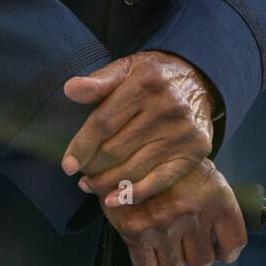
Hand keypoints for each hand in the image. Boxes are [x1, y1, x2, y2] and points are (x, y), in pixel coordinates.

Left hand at [61, 50, 216, 204]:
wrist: (198, 79)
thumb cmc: (153, 76)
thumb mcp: (126, 67)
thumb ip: (99, 81)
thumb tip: (70, 89)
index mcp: (145, 83)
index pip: (104, 122)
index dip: (82, 146)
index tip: (67, 165)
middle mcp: (167, 107)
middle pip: (117, 149)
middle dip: (93, 167)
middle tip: (80, 174)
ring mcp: (182, 132)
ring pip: (134, 168)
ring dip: (107, 183)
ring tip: (90, 186)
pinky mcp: (194, 151)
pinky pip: (159, 180)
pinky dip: (134, 193)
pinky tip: (114, 199)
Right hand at [103, 158, 246, 265]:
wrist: (129, 139)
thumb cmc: (167, 155)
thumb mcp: (202, 168)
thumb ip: (213, 202)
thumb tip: (220, 237)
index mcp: (216, 196)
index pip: (233, 242)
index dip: (226, 251)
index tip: (220, 250)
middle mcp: (192, 212)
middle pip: (202, 260)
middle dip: (194, 251)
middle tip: (185, 236)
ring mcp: (163, 223)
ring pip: (174, 264)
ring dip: (170, 253)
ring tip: (164, 231)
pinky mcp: (135, 231)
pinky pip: (148, 265)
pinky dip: (147, 257)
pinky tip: (147, 238)